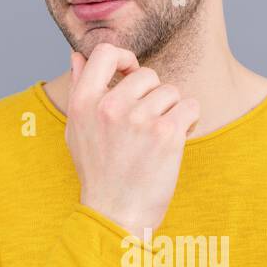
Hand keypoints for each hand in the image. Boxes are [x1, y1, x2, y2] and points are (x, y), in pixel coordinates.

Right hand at [64, 42, 200, 235]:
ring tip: (159, 136)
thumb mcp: (76, 129)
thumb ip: (78, 89)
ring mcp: (139, 119)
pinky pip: (191, 107)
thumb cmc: (98, 171)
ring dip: (172, 111)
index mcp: (84, 102)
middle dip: (154, 95)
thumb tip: (77, 56)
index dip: (124, 57)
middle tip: (148, 122)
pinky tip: (175, 140)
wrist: (116, 213)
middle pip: (147, 74)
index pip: (104, 52)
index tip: (131, 74)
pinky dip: (189, 122)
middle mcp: (109, 106)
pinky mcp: (166, 133)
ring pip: (172, 92)